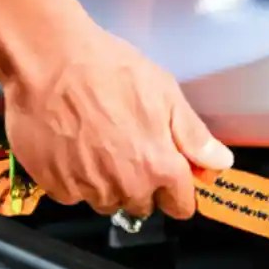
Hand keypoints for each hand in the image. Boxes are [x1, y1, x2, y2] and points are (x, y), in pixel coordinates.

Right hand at [3, 28, 232, 219]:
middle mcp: (126, 187)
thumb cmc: (108, 69)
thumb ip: (194, 135)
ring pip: (106, 201)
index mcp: (159, 167)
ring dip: (106, 182)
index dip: (177, 190)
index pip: (180, 206)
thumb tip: (220, 163)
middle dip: (140, 184)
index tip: (170, 173)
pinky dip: (74, 178)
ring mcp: (88, 189)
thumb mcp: (164, 92)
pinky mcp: (55, 186)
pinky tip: (70, 146)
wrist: (48, 62)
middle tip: (126, 145)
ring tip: (95, 142)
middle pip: (142, 204)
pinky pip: (73, 195)